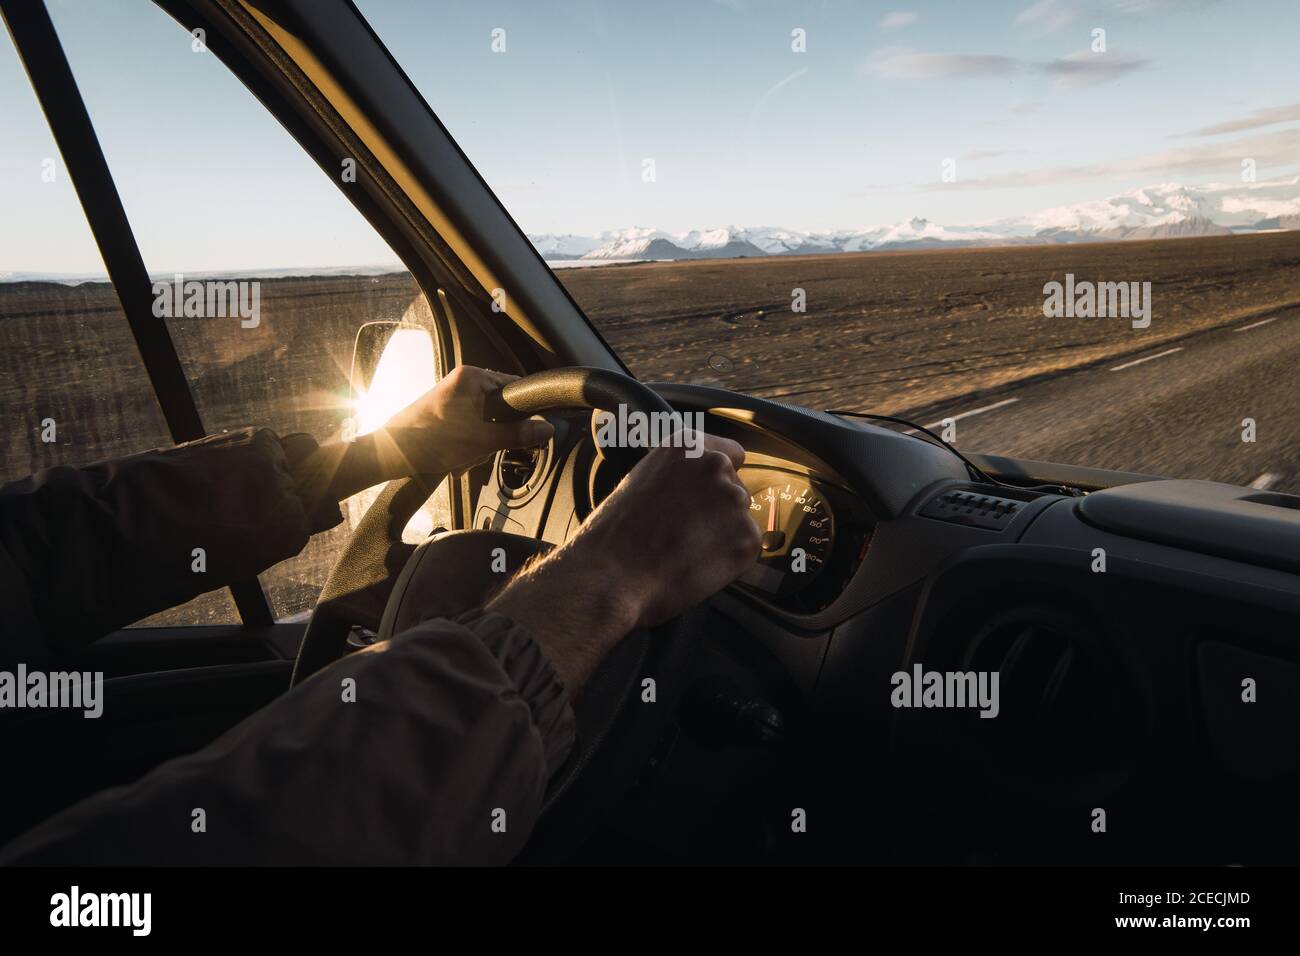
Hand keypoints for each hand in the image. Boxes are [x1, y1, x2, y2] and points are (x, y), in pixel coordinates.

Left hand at [378, 365, 553, 477]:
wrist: (388, 455)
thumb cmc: (426, 441)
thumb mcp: (481, 441)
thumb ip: (517, 434)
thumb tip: (545, 429)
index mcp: (471, 377)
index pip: (514, 387)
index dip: (523, 412)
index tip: (524, 430)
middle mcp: (461, 382)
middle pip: (500, 408)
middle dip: (494, 435)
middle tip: (482, 450)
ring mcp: (451, 397)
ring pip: (484, 422)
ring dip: (479, 444)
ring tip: (463, 456)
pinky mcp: (443, 413)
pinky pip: (469, 427)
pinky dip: (467, 445)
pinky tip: (455, 458)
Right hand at [487, 432, 758, 690]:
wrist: (611, 575)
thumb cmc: (615, 536)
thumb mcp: (641, 481)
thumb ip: (678, 476)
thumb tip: (698, 488)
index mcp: (688, 446)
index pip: (730, 454)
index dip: (716, 482)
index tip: (706, 498)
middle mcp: (716, 466)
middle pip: (735, 491)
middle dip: (718, 512)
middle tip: (684, 534)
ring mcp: (735, 501)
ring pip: (740, 522)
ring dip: (723, 537)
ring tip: (684, 552)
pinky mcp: (748, 537)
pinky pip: (746, 550)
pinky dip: (729, 562)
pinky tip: (696, 566)